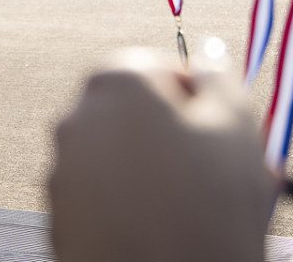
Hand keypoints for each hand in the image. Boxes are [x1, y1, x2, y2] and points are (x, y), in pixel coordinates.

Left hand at [49, 54, 273, 261]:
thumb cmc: (209, 206)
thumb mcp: (235, 127)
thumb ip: (219, 79)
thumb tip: (208, 58)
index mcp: (115, 85)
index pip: (156, 69)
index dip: (195, 99)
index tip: (221, 133)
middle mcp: (75, 120)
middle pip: (133, 117)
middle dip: (174, 139)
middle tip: (217, 173)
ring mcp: (59, 173)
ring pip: (117, 162)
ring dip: (153, 175)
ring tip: (198, 212)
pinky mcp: (57, 222)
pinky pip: (101, 203)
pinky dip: (128, 211)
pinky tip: (164, 234)